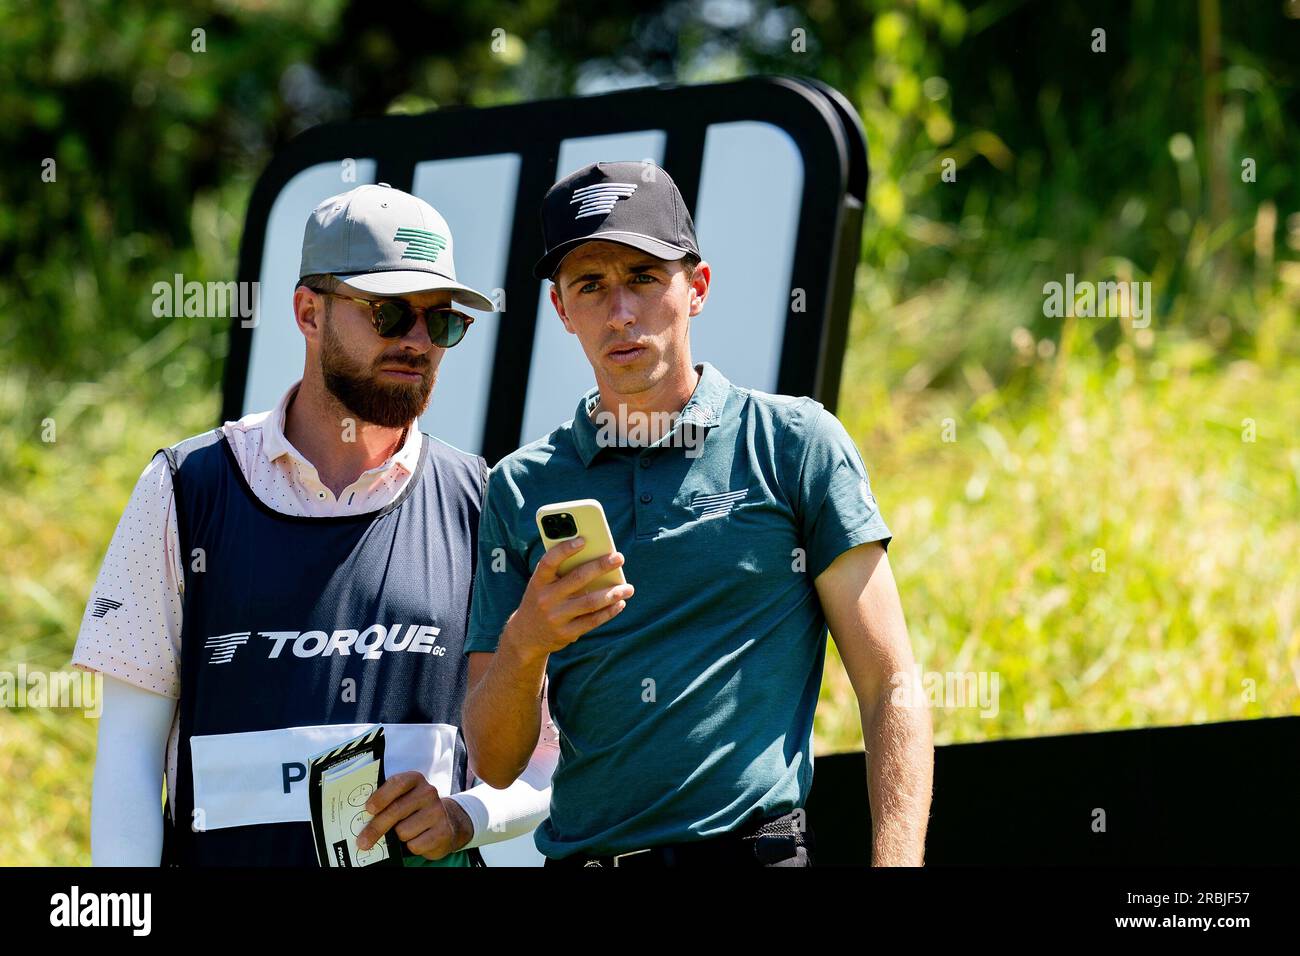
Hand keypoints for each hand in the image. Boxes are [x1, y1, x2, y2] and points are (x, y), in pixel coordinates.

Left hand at [355, 771, 472, 860]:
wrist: (447, 823)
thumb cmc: (414, 810)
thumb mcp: (403, 798)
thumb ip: (386, 802)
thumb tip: (361, 818)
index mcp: (415, 780)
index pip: (397, 783)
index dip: (381, 796)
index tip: (368, 809)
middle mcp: (428, 792)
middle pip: (396, 811)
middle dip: (376, 828)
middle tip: (362, 842)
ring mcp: (437, 812)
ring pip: (403, 831)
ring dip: (398, 837)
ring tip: (405, 832)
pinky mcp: (442, 831)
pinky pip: (415, 845)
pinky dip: (411, 846)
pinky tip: (417, 839)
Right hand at [502, 537, 634, 659]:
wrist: (526, 636)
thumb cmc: (541, 600)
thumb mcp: (541, 585)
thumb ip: (561, 571)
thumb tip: (595, 558)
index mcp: (538, 582)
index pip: (549, 561)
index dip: (565, 549)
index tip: (583, 540)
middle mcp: (546, 599)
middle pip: (578, 579)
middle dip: (601, 566)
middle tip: (619, 557)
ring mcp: (556, 617)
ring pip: (590, 602)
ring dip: (613, 593)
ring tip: (628, 588)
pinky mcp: (566, 633)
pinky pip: (592, 621)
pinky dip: (609, 612)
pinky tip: (620, 603)